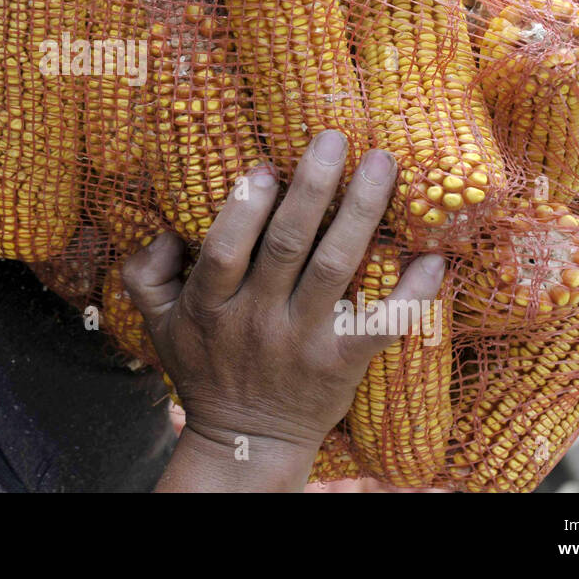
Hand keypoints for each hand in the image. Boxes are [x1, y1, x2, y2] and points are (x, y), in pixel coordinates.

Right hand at [127, 129, 445, 489]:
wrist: (244, 440)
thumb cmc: (203, 368)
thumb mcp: (156, 322)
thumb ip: (145, 272)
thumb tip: (165, 231)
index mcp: (210, 305)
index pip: (225, 247)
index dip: (246, 205)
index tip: (267, 164)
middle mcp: (257, 318)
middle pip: (287, 244)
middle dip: (313, 187)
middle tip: (336, 138)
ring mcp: (303, 341)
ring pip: (335, 268)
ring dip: (361, 213)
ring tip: (383, 165)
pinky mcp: (342, 362)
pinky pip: (381, 325)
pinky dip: (412, 295)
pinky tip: (433, 259)